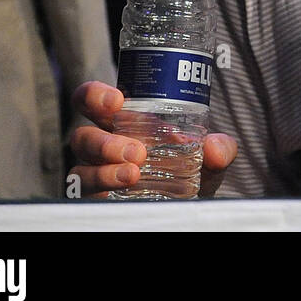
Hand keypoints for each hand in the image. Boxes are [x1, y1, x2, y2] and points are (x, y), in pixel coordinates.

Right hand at [68, 81, 237, 198]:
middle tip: (137, 151)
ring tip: (133, 174)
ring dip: (103, 171)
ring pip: (80, 168)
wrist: (189, 204)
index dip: (96, 95)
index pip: (93, 101)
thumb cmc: (190, 170)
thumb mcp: (208, 157)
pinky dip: (101, 190)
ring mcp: (97, 174)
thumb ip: (220, 148)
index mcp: (124, 123)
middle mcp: (104, 146)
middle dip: (103, 141)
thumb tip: (214, 148)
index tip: (117, 100)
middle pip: (82, 136)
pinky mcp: (96, 199)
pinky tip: (123, 190)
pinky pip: (84, 194)